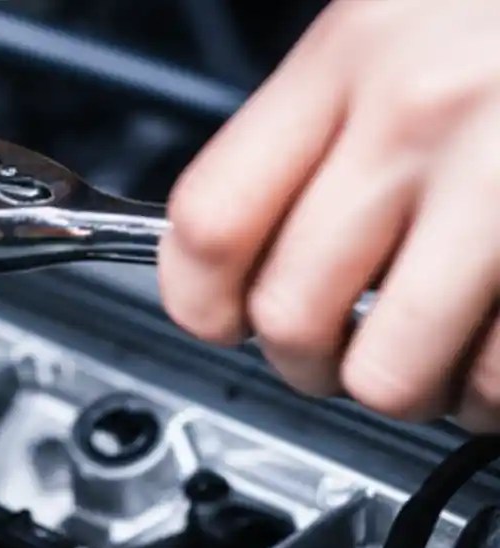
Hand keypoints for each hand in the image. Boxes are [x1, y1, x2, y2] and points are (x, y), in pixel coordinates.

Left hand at [159, 1, 499, 430]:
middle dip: (304, 360)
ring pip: (392, 372)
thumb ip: (319, 120)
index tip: (215, 319)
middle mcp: (424, 118)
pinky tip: (494, 350)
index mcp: (356, 54)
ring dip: (402, 387)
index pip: (213, 221)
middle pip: (290, 314)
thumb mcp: (395, 19)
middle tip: (331, 346)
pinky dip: (492, 391)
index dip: (196, 300)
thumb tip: (249, 241)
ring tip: (422, 354)